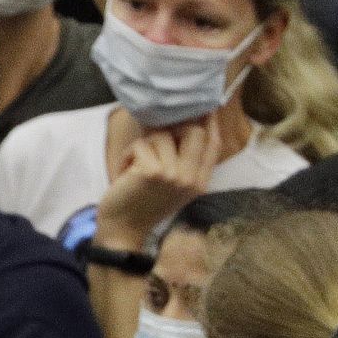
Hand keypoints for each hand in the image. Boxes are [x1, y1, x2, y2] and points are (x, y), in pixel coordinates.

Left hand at [95, 118, 218, 248]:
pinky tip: (125, 172)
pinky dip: (128, 154)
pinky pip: (141, 144)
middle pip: (194, 130)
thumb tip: (188, 123)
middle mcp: (191, 178)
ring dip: (143, 146)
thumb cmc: (143, 203)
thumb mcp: (173, 185)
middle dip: (172, 128)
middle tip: (153, 139)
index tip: (204, 107)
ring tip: (135, 165)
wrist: (123, 230)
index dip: (210, 122)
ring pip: (162, 135)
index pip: (214, 144)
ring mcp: (173, 175)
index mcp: (200, 182)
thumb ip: (185, 161)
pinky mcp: (153, 171)